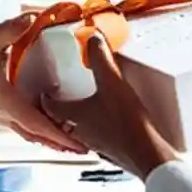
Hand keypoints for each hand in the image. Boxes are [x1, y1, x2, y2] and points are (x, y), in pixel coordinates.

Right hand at [0, 13, 85, 153]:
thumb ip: (9, 30)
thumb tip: (31, 19)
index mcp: (3, 99)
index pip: (35, 123)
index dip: (57, 135)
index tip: (76, 143)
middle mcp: (2, 113)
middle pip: (37, 135)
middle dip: (61, 143)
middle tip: (85, 146)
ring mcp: (0, 117)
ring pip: (30, 133)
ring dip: (51, 139)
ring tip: (74, 140)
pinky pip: (23, 127)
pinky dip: (39, 131)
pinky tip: (51, 127)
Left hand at [40, 34, 177, 179]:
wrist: (146, 152)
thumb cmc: (125, 123)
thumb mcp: (112, 82)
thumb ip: (101, 58)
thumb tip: (93, 39)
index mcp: (73, 115)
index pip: (49, 106)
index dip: (45, 97)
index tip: (45, 89)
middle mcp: (79, 131)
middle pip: (61, 119)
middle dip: (61, 107)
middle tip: (63, 95)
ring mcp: (94, 142)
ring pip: (78, 128)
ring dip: (78, 117)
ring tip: (86, 105)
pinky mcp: (110, 148)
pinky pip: (96, 135)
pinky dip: (96, 126)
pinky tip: (108, 119)